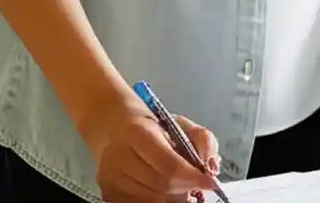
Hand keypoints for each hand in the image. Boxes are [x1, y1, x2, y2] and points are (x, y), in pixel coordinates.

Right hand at [79, 93, 220, 201]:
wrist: (113, 127)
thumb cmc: (152, 126)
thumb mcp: (181, 124)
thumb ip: (203, 140)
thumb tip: (212, 167)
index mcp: (138, 132)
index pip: (170, 166)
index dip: (193, 177)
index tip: (210, 181)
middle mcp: (118, 156)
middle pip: (162, 186)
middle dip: (185, 189)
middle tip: (196, 187)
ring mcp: (110, 176)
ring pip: (152, 199)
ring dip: (173, 197)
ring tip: (180, 188)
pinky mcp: (107, 191)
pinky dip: (158, 201)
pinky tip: (165, 193)